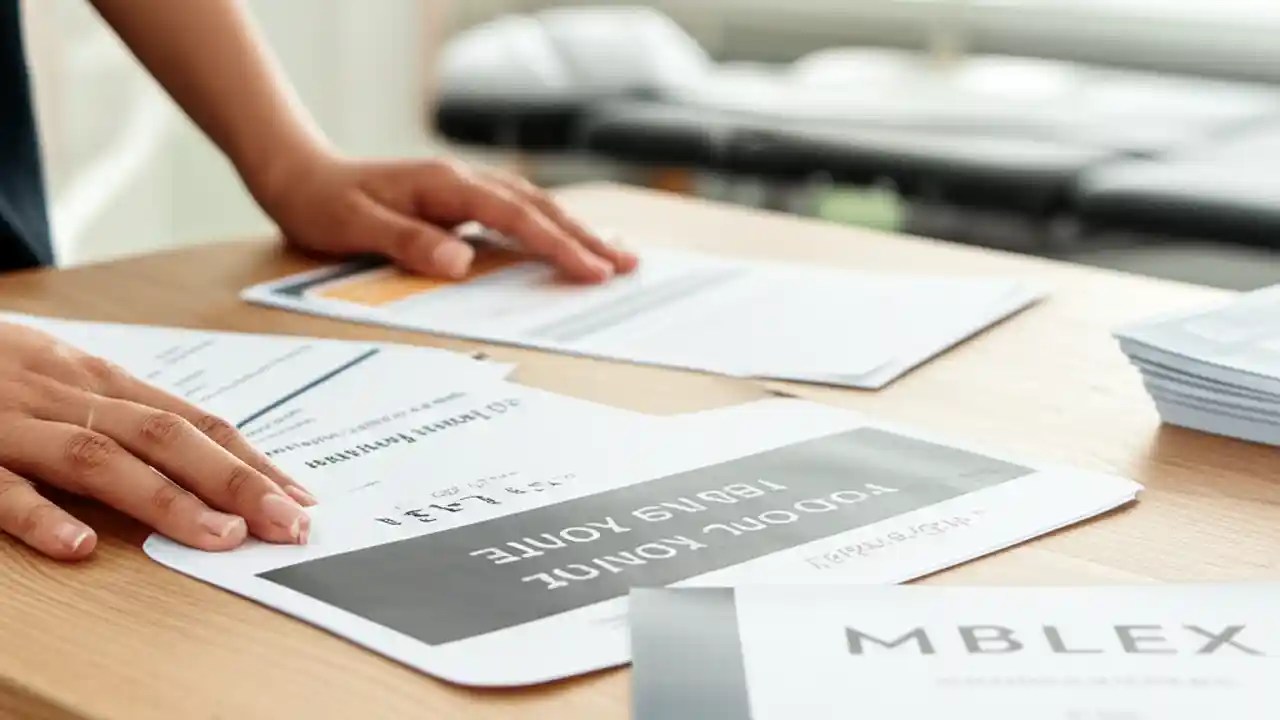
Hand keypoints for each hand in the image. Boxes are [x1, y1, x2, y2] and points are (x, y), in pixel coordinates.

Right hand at [0, 322, 313, 560]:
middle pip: (166, 434)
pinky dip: (39, 514)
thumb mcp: (65, 377)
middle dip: (235, 480)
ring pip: (98, 457)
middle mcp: (68, 395)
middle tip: (287, 523)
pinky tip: (80, 545)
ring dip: (165, 499)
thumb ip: (125, 411)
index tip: (299, 497)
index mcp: (99, 380)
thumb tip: (208, 452)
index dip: (251, 459)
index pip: (194, 419)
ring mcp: (13, 422)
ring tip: (219, 537)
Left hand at [252, 152, 638, 281]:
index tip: (592, 269)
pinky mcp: (460, 200)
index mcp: (445, 186)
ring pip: (534, 206)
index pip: (515, 217)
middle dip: (585, 237)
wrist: (299, 175)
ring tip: (617, 255)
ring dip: (576, 230)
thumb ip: (408, 243)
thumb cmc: (323, 204)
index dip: (557, 244)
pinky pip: (517, 210)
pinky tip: (569, 237)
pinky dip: (550, 225)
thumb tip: (462, 262)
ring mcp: (464, 188)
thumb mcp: (354, 228)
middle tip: (627, 266)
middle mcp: (462, 181)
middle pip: (538, 207)